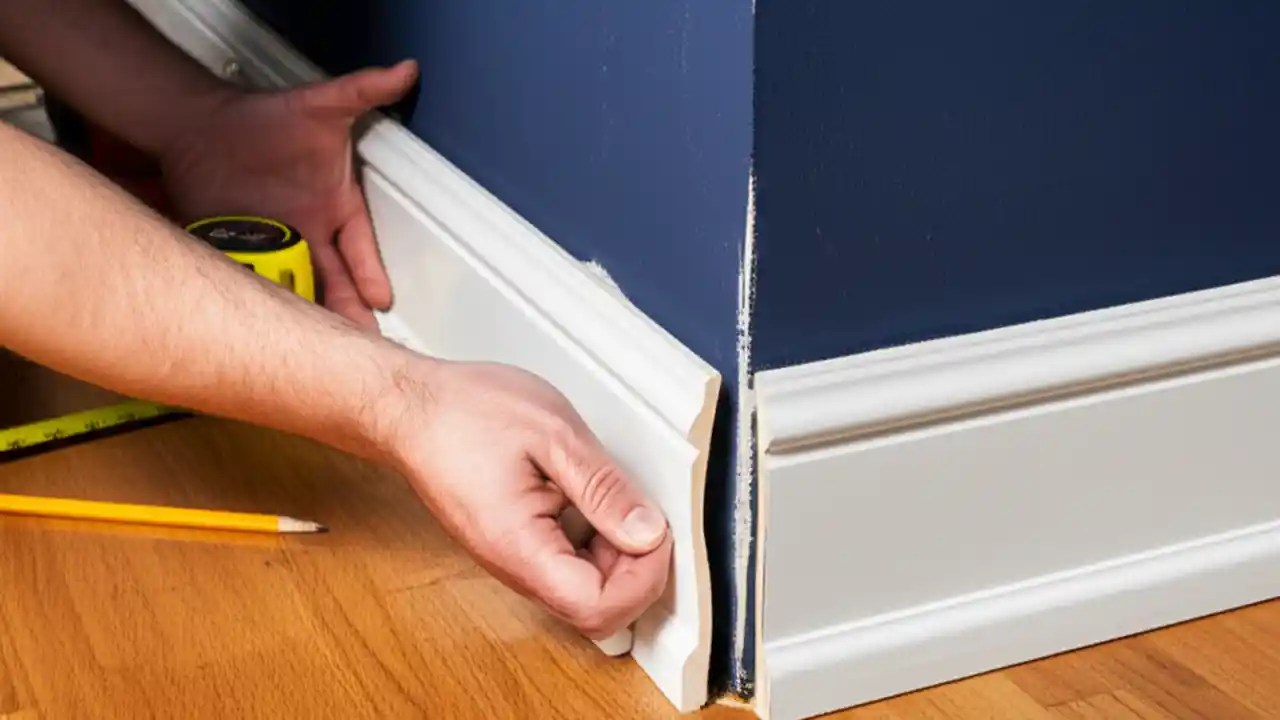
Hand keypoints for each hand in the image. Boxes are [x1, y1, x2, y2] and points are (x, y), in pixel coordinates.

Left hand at [158, 61, 418, 327]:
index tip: (382, 300)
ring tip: (314, 350)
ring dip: (305, 317)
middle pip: (333, 281)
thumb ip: (361, 91)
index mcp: (335, 208)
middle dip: (346, 313)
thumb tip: (404, 70)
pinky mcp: (240, 254)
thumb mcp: (320, 105)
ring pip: (297, 289)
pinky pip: (254, 283)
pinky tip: (265, 328)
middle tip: (359, 347)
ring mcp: (275, 247)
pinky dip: (259, 303)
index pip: (359, 248)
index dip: (369, 274)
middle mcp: (309, 233)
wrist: (201, 129)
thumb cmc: (266, 121)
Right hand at [387, 360, 671, 638]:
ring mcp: (513, 559)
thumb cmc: (464, 413)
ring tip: (615, 497)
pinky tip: (592, 498)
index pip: (598, 608)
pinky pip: (565, 565)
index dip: (643, 579)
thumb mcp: (553, 435)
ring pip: (582, 590)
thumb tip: (647, 532)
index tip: (656, 534)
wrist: (410, 407)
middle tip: (643, 514)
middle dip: (635, 569)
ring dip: (616, 554)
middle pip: (595, 609)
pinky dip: (593, 541)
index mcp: (521, 548)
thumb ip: (604, 488)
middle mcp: (514, 567)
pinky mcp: (514, 545)